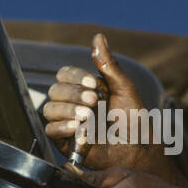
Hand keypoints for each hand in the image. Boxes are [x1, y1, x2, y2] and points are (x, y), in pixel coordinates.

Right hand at [41, 33, 155, 171]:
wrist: (138, 150)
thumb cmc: (134, 121)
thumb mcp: (123, 88)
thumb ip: (108, 64)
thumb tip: (98, 36)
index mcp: (85, 89)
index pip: (65, 74)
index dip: (75, 77)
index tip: (93, 84)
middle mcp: (73, 104)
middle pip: (55, 90)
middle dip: (73, 94)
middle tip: (94, 101)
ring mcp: (68, 122)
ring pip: (49, 108)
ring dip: (68, 110)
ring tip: (88, 116)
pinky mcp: (64, 142)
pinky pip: (50, 130)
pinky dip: (62, 126)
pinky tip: (78, 127)